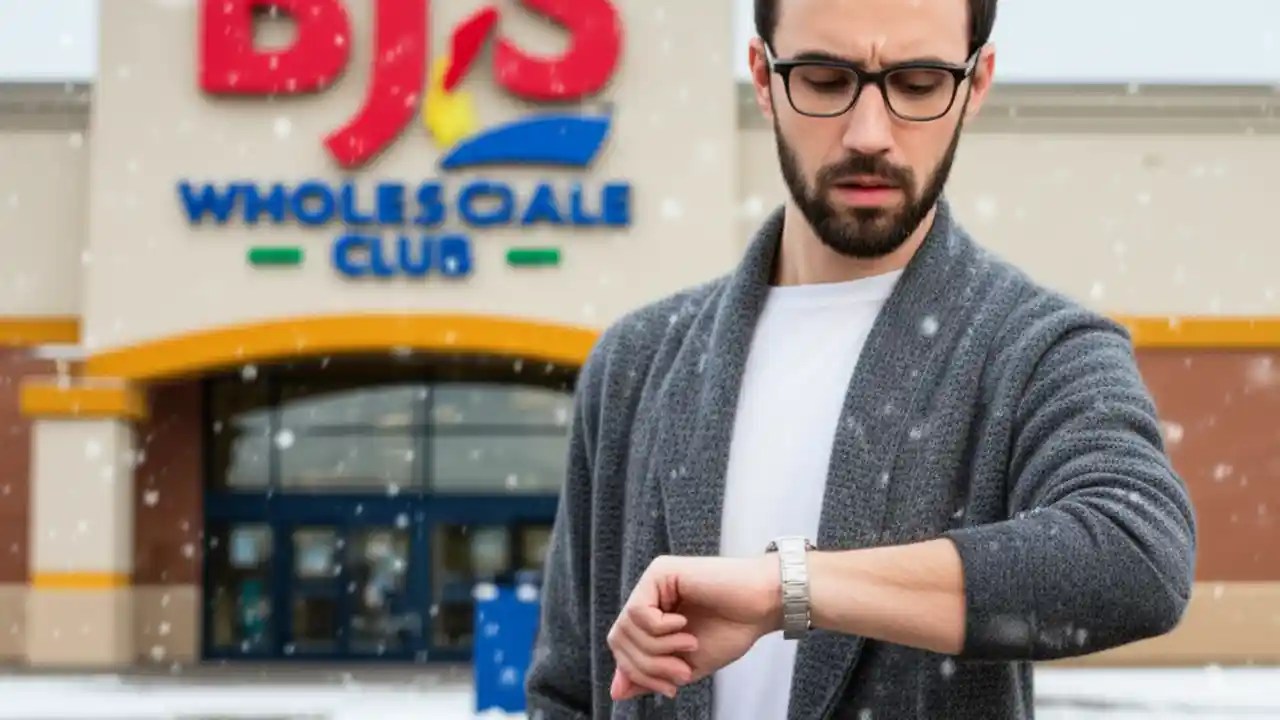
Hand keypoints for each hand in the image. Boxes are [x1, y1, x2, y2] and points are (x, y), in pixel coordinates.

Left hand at [606, 554, 780, 700]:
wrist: (761, 607)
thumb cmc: (731, 630)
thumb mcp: (685, 664)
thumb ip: (650, 676)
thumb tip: (616, 691)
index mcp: (652, 615)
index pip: (622, 648)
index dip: (639, 674)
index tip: (672, 688)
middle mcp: (647, 595)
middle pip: (619, 639)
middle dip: (648, 666)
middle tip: (682, 672)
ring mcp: (652, 581)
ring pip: (627, 627)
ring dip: (658, 649)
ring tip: (689, 646)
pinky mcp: (660, 571)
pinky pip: (639, 610)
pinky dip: (661, 628)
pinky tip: (685, 624)